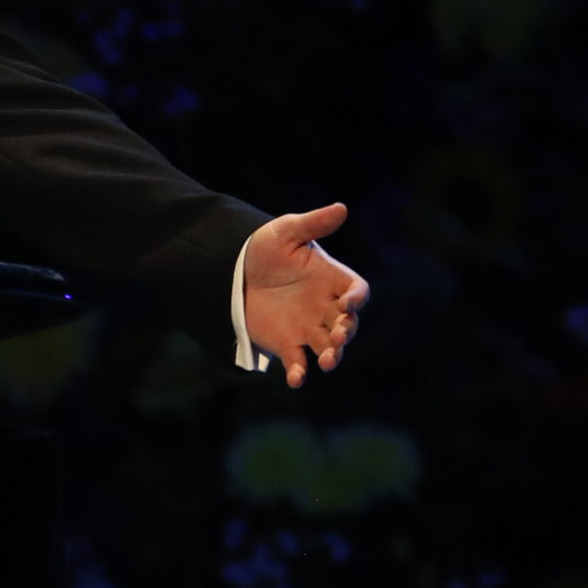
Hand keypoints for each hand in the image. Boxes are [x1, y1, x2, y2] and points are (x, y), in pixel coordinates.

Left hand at [243, 202, 371, 388]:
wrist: (230, 269)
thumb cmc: (264, 247)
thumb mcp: (286, 231)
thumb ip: (313, 224)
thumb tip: (341, 208)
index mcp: (332, 279)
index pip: (357, 291)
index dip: (358, 298)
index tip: (349, 303)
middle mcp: (325, 306)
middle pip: (347, 324)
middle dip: (347, 331)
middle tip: (339, 335)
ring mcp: (308, 327)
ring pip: (329, 346)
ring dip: (332, 355)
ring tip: (327, 361)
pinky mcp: (286, 343)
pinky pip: (298, 362)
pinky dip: (299, 372)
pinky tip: (295, 379)